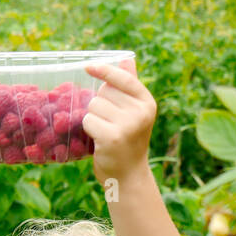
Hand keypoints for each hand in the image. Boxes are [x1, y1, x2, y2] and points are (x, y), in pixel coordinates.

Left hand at [81, 57, 155, 187]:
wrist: (128, 176)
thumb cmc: (127, 142)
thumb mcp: (134, 113)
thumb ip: (129, 87)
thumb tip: (126, 59)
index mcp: (147, 102)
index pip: (124, 78)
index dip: (105, 70)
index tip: (88, 66)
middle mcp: (140, 111)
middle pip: (103, 92)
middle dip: (99, 105)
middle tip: (109, 124)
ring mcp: (128, 124)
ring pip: (93, 106)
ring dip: (93, 118)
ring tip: (105, 132)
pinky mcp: (112, 137)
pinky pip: (88, 120)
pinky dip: (88, 130)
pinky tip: (99, 140)